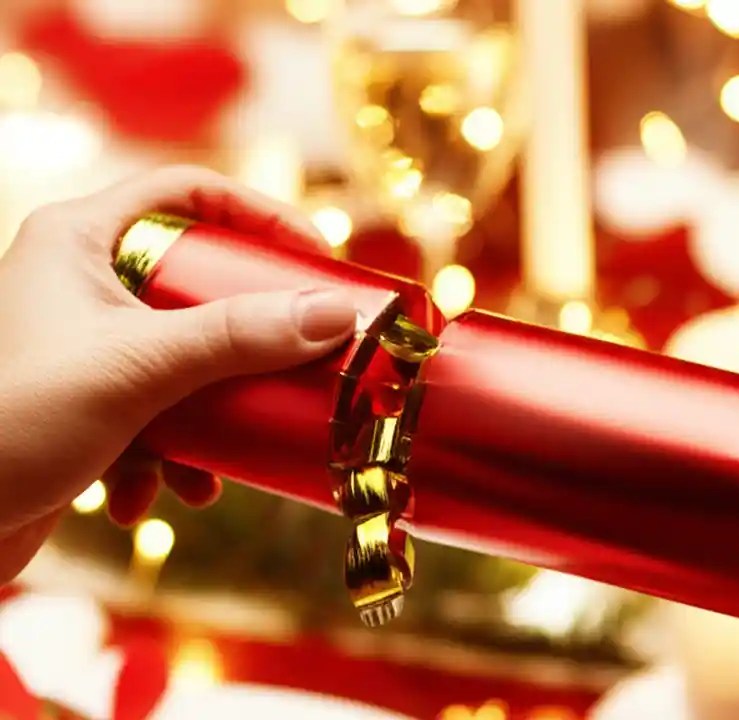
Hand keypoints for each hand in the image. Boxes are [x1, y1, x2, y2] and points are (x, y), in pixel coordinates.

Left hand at [0, 166, 356, 581]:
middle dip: (246, 336)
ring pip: (185, 357)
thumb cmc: (14, 420)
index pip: (187, 190)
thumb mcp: (140, 369)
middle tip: (297, 354)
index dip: (260, 215)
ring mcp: (80, 345)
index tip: (317, 258)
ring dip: (212, 414)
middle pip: (198, 281)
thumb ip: (240, 336)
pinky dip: (170, 455)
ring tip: (214, 461)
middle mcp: (76, 281)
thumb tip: (337, 312)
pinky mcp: (83, 404)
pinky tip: (158, 493)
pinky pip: (157, 412)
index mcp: (75, 238)